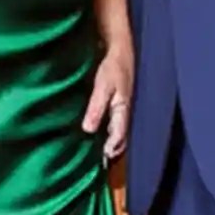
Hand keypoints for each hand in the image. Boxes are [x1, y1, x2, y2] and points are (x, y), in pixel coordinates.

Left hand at [82, 45, 133, 160]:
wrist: (121, 50)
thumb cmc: (112, 67)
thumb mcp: (102, 86)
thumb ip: (96, 107)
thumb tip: (89, 130)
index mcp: (123, 110)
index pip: (119, 136)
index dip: (111, 149)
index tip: (102, 160)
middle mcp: (125, 112)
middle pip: (122, 138)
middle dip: (113, 151)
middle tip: (100, 165)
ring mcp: (123, 108)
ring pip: (119, 132)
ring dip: (111, 143)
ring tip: (99, 155)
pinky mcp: (119, 104)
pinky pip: (116, 124)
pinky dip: (110, 133)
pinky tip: (99, 135)